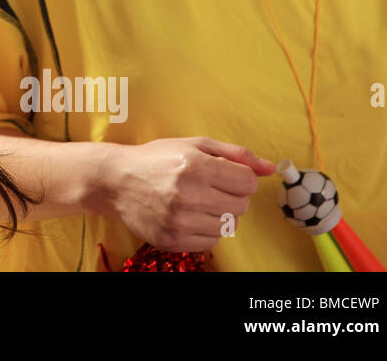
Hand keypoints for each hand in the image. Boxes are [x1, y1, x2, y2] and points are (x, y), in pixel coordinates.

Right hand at [99, 137, 275, 251]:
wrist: (115, 180)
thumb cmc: (157, 158)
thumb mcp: (194, 145)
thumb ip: (235, 154)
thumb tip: (271, 168)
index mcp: (196, 166)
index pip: (248, 182)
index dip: (240, 177)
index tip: (224, 175)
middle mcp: (188, 195)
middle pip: (242, 206)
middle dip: (231, 195)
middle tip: (209, 187)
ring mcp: (180, 221)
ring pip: (229, 226)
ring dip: (219, 214)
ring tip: (197, 201)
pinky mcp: (172, 240)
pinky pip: (211, 241)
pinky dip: (205, 229)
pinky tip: (188, 215)